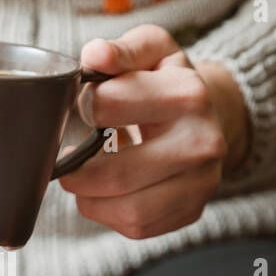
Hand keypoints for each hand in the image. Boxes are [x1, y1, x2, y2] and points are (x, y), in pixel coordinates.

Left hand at [60, 24, 249, 239]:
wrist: (209, 115)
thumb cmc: (167, 81)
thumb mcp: (150, 49)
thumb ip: (121, 50)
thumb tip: (95, 55)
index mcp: (187, 95)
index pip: (107, 107)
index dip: (82, 107)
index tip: (81, 108)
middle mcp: (202, 143)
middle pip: (115, 174)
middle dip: (77, 169)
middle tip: (67, 157)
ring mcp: (201, 183)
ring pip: (126, 210)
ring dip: (90, 198)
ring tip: (86, 177)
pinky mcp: (191, 211)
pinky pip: (137, 226)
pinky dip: (110, 212)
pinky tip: (110, 191)